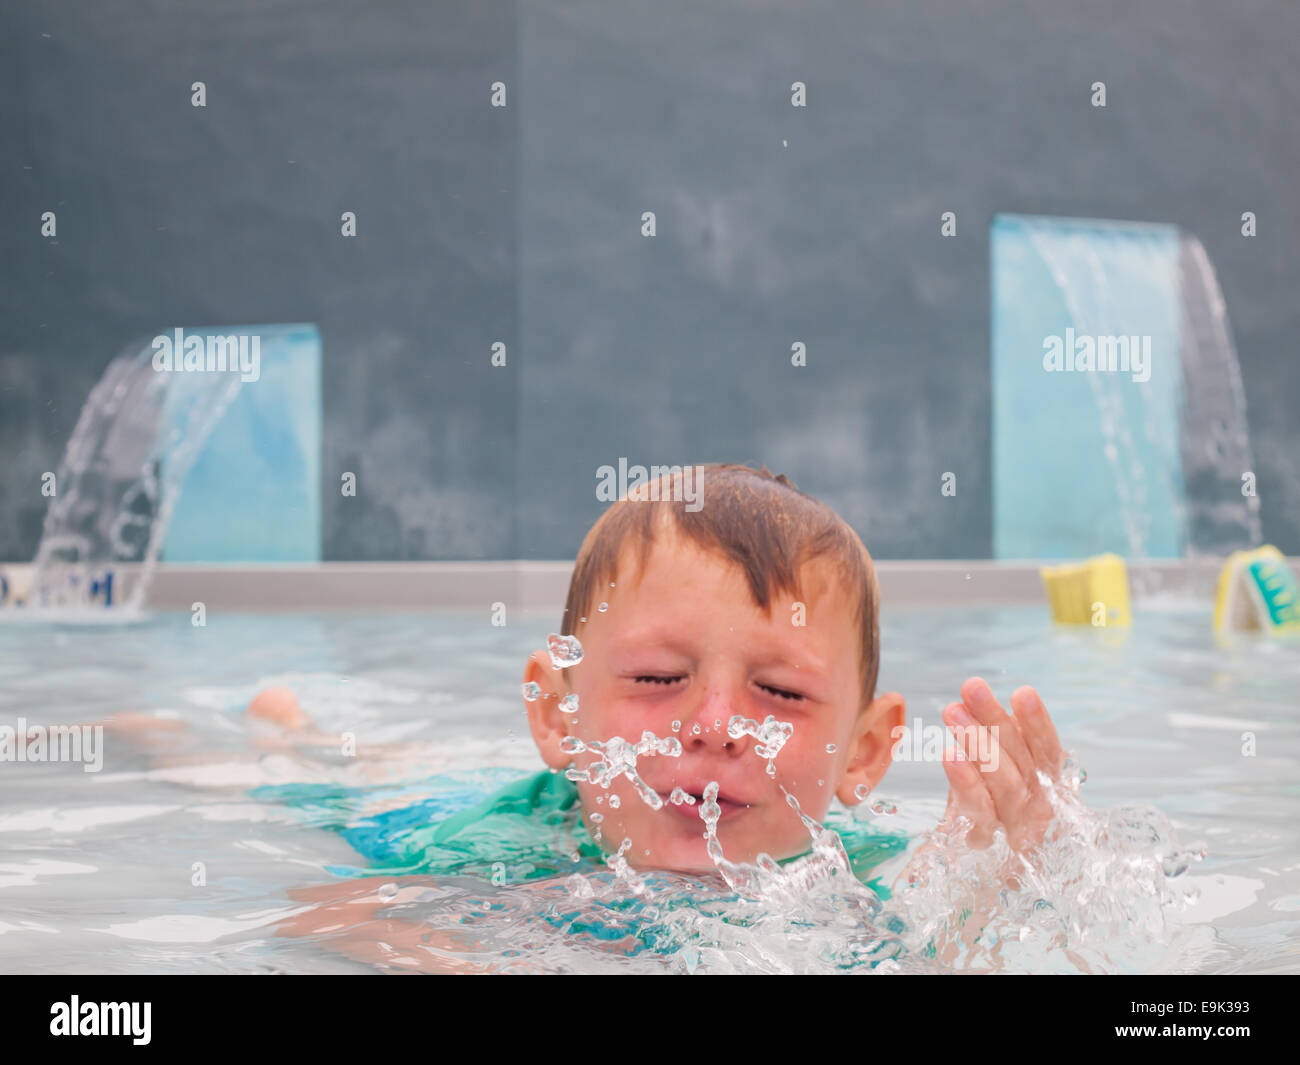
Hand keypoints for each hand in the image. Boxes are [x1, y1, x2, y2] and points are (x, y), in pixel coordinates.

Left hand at [937, 677, 1064, 856]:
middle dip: (995, 721)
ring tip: (953, 711)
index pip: (1048, 749)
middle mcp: (1040, 805)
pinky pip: (978, 810)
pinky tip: (948, 753)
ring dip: (978, 744)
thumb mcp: (998, 760)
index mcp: (1050, 780)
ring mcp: (1015, 826)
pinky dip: (964, 782)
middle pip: (1021, 761)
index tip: (1022, 692)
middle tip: (972, 688)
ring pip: (1003, 784)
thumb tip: (975, 692)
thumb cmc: (990, 794)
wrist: (971, 850)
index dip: (1037, 723)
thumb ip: (997, 732)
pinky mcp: (986, 840)